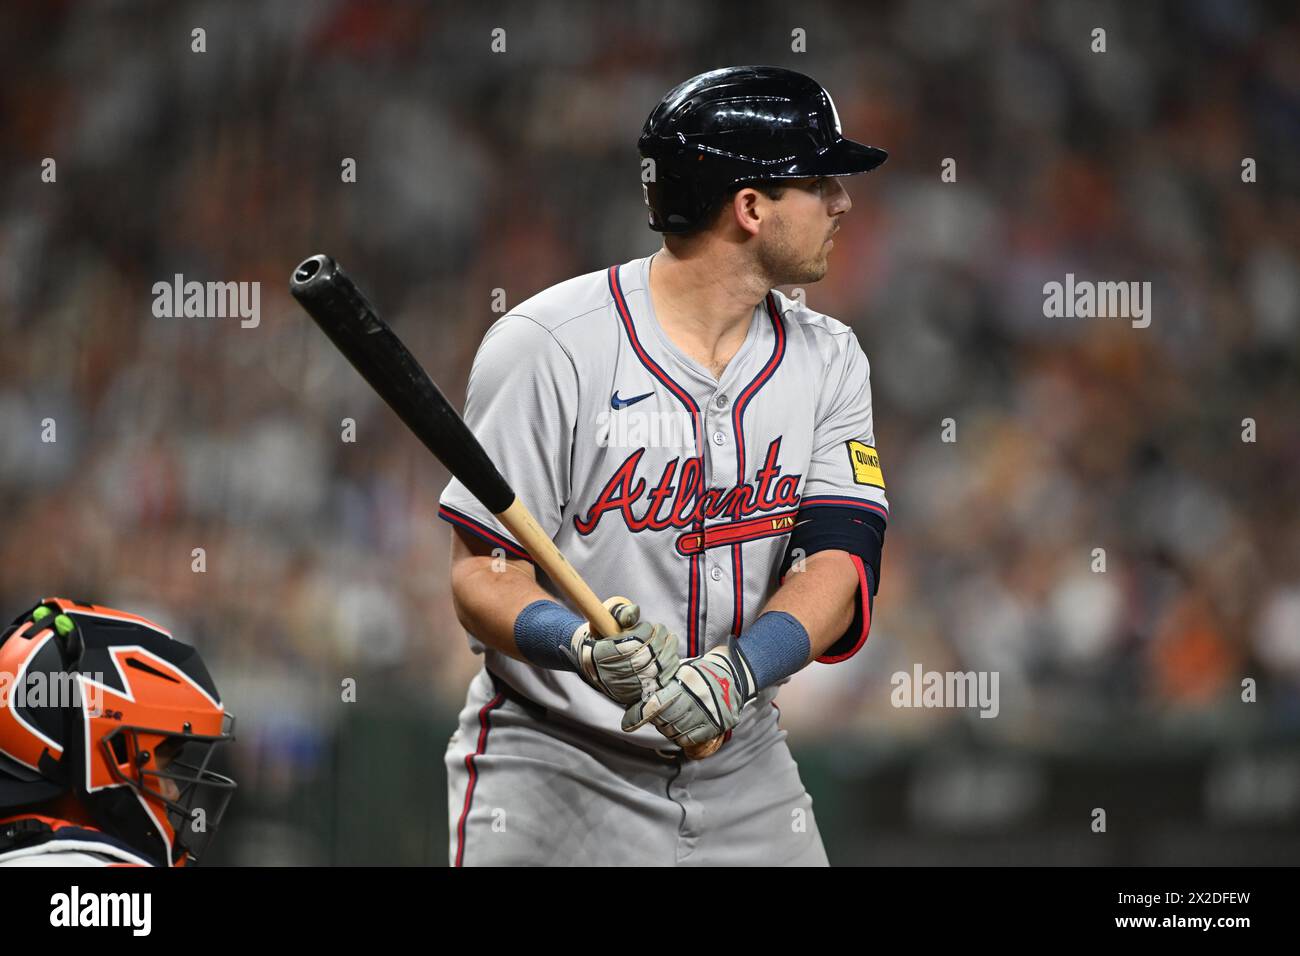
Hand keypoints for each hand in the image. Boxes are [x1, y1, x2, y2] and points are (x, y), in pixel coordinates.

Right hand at [565, 597, 680, 705]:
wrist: (595, 663)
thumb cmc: (603, 638)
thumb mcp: (605, 621)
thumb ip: (620, 614)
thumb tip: (635, 610)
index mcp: (598, 656)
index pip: (625, 646)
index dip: (642, 633)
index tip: (647, 625)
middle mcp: (609, 675)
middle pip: (641, 660)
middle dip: (658, 641)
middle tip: (662, 629)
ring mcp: (623, 688)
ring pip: (653, 672)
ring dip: (667, 652)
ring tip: (670, 638)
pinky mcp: (636, 695)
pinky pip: (659, 682)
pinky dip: (669, 666)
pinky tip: (671, 653)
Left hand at [621, 639, 756, 747]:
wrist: (733, 677)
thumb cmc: (700, 673)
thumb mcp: (681, 670)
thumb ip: (662, 683)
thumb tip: (638, 699)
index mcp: (685, 682)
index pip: (657, 703)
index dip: (640, 714)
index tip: (627, 723)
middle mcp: (696, 700)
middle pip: (663, 720)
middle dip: (655, 718)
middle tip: (658, 711)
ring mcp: (706, 715)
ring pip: (673, 732)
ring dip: (667, 727)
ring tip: (674, 716)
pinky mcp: (713, 727)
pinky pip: (687, 740)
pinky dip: (679, 736)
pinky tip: (682, 726)